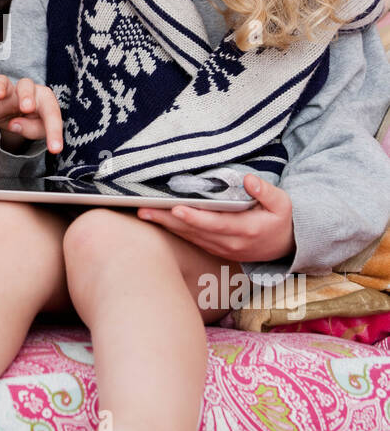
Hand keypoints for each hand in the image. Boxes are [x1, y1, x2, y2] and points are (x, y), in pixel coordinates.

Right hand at [0, 74, 63, 153]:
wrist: (19, 117)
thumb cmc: (35, 120)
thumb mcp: (40, 129)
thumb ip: (34, 129)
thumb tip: (15, 124)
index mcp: (44, 98)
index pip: (51, 111)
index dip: (54, 131)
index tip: (55, 149)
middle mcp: (25, 91)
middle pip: (26, 85)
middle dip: (26, 95)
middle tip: (26, 108)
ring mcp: (6, 94)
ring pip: (2, 81)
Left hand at [136, 174, 295, 262]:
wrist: (285, 247)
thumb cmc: (280, 220)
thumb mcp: (282, 203)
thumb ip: (266, 191)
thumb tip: (249, 180)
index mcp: (246, 229)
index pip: (215, 223)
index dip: (194, 217)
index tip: (176, 208)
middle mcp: (230, 243)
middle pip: (194, 232)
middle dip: (168, 221)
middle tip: (145, 210)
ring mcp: (221, 249)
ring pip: (189, 237)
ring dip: (166, 226)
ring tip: (144, 213)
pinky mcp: (215, 250)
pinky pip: (191, 241)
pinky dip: (174, 231)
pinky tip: (158, 220)